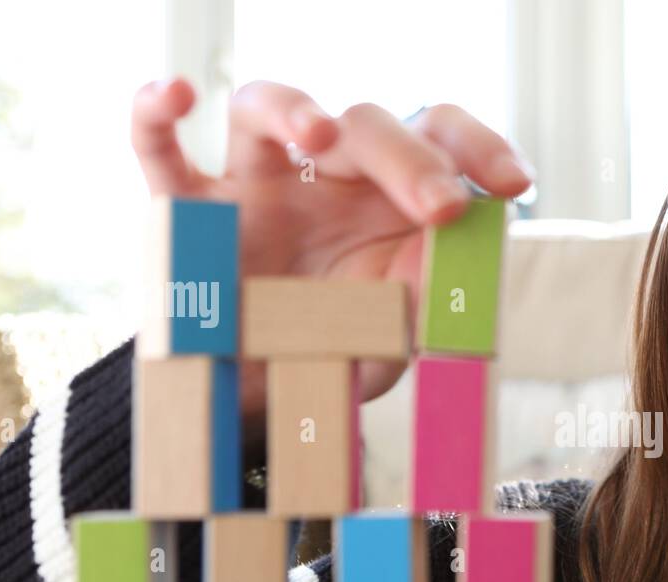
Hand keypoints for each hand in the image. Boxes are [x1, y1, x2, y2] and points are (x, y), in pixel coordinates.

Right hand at [130, 78, 533, 446]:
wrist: (271, 399)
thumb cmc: (345, 347)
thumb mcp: (401, 330)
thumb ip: (430, 289)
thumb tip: (459, 244)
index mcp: (391, 193)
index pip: (439, 137)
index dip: (479, 149)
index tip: (514, 185)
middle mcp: (328, 176)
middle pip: (368, 124)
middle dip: (411, 159)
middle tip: (441, 208)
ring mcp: (256, 185)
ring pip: (262, 108)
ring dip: (294, 109)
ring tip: (317, 137)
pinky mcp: (190, 212)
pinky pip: (159, 152)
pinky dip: (153, 116)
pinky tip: (172, 96)